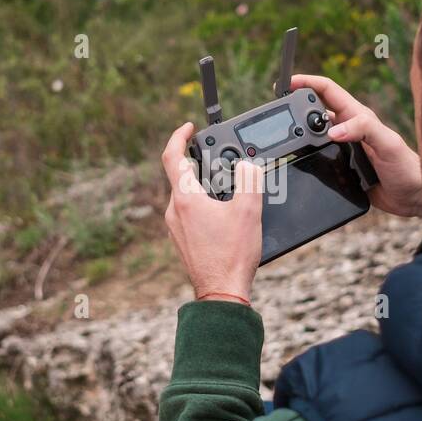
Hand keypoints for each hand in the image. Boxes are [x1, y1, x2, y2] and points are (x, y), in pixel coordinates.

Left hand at [162, 122, 263, 302]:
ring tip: (231, 191)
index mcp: (185, 199)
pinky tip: (225, 216)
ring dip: (206, 187)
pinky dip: (205, 205)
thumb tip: (246, 165)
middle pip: (182, 176)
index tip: (190, 128)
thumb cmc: (232, 256)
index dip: (180, 137)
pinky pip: (190, 213)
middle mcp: (175, 212)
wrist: (221, 292)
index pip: (173, 156)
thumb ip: (249, 179)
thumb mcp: (249, 211)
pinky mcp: (183, 240)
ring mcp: (176, 228)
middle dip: (203, 165)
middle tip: (224, 163)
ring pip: (187, 195)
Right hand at [290, 75, 421, 218]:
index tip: (287, 83)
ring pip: (313, 135)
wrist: (414, 198)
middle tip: (278, 108)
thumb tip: (332, 130)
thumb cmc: (408, 168)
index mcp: (358, 117)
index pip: (328, 91)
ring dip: (299, 132)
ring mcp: (344, 149)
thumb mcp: (388, 144)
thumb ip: (364, 130)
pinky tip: (296, 162)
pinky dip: (305, 157)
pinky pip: (318, 158)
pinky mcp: (341, 168)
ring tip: (282, 135)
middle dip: (297, 104)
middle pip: (316, 110)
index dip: (307, 83)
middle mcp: (349, 130)